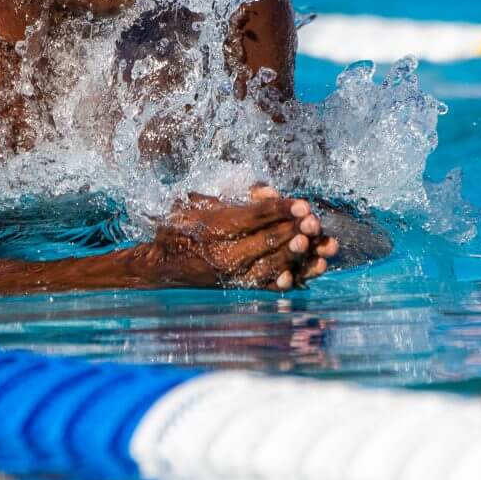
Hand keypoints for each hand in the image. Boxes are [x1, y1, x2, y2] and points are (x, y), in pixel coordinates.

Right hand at [134, 186, 339, 290]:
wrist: (160, 267)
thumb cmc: (178, 228)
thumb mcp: (195, 204)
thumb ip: (231, 196)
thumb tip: (267, 192)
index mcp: (215, 229)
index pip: (255, 217)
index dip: (281, 209)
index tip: (303, 204)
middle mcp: (225, 254)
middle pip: (267, 240)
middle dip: (295, 230)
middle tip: (315, 222)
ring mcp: (233, 274)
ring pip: (272, 264)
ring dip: (299, 254)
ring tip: (320, 245)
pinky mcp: (238, 287)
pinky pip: (266, 285)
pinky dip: (287, 279)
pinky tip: (306, 274)